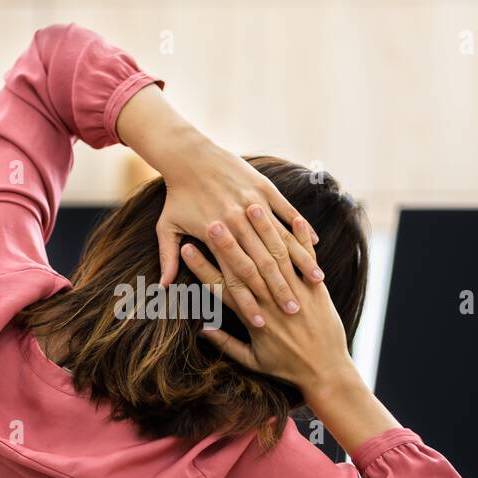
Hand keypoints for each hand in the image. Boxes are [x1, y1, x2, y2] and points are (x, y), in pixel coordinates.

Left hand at [114, 86, 319, 318]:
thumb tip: (162, 287)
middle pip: (263, 264)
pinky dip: (301, 229)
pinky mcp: (265, 188)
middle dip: (280, 290)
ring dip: (299, 262)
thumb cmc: (176, 195)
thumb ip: (167, 258)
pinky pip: (288, 212)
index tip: (262, 324)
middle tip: (295, 312)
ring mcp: (253, 204)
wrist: (188, 153)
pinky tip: (315, 246)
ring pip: (281, 240)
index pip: (235, 278)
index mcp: (215, 236)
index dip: (249, 303)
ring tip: (315, 283)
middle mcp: (236, 221)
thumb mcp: (166, 227)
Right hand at [179, 207, 354, 394]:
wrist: (326, 370)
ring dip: (263, 232)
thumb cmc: (287, 368)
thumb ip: (226, 343)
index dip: (202, 268)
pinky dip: (302, 238)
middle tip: (211, 221)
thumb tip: (202, 329)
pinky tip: (295, 219)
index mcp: (253, 317)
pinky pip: (306, 258)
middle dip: (227, 244)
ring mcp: (295, 292)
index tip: (186, 248)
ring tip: (249, 208)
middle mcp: (271, 301)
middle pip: (244, 266)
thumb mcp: (252, 361)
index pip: (221, 287)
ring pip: (275, 255)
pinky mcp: (316, 289)